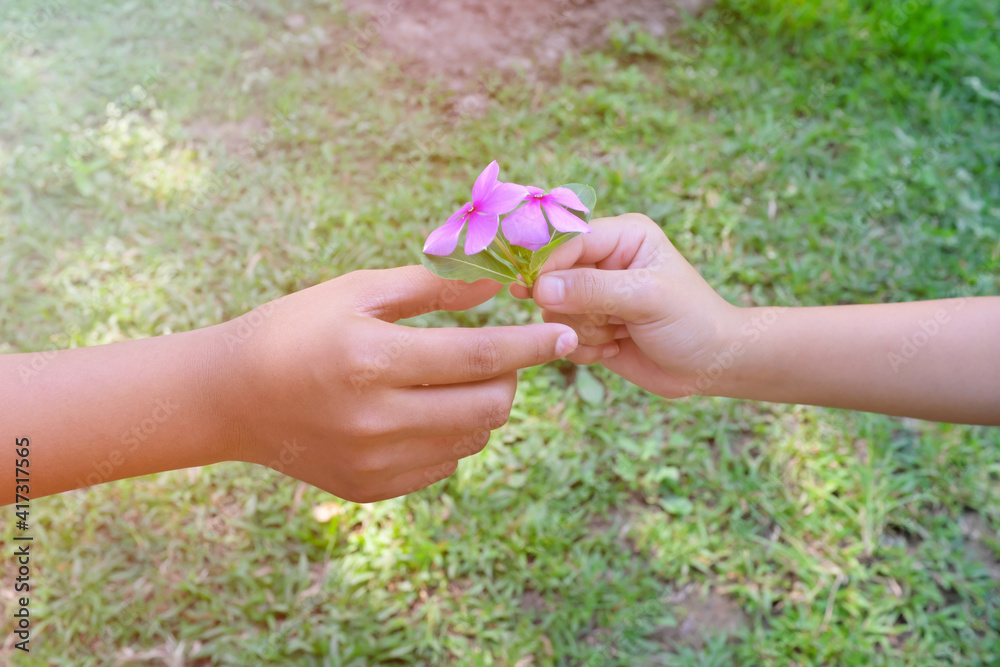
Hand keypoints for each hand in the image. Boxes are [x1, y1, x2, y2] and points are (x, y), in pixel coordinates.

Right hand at [222, 266, 577, 501]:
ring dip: (482, 407)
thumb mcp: (357, 291)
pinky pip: (442, 464)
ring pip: (471, 440)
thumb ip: (432, 287)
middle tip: (504, 357)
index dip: (531, 345)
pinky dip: (450, 436)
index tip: (565, 334)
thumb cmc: (296, 328)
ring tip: (455, 380)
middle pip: (487, 407)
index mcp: (374, 359)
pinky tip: (423, 411)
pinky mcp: (370, 488)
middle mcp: (377, 419)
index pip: (480, 357)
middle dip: (512, 379)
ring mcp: (374, 462)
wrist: (230, 396)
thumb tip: (497, 286)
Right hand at [511, 213, 737, 397]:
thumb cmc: (692, 321)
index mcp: (622, 236)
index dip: (548, 265)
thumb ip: (592, 290)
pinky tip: (614, 348)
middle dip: (574, 307)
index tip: (536, 292)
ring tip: (618, 335)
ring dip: (581, 330)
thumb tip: (539, 288)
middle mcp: (604, 261)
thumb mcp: (646, 298)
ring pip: (553, 310)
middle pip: (553, 278)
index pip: (568, 240)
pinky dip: (582, 348)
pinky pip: (561, 334)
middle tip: (607, 321)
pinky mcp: (590, 325)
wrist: (712, 365)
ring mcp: (594, 295)